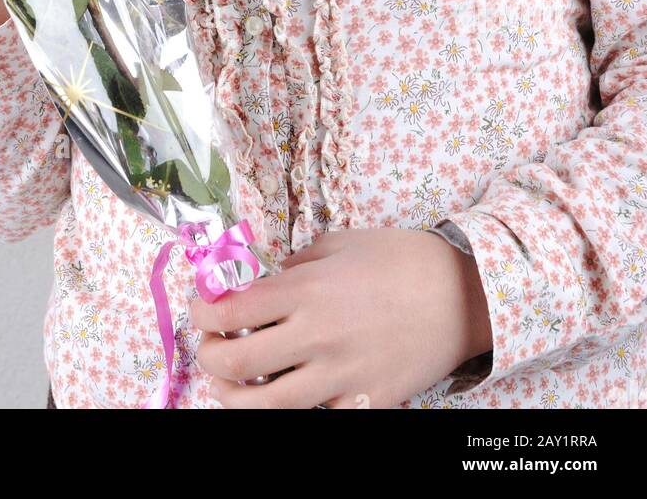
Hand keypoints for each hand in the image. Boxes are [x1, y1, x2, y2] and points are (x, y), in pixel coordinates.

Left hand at [190, 226, 491, 408]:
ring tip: (231, 385)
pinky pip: (317, 419)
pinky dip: (295, 412)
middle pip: (234, 362)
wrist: (461, 293)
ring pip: (264, 407)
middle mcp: (316, 336)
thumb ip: (295, 266)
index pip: (229, 309)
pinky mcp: (366, 403)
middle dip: (209, 356)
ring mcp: (340, 376)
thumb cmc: (399, 258)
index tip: (202, 308)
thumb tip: (263, 284)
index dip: (202, 311)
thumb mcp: (338, 244)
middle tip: (211, 346)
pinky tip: (288, 398)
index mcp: (305, 291)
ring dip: (234, 397)